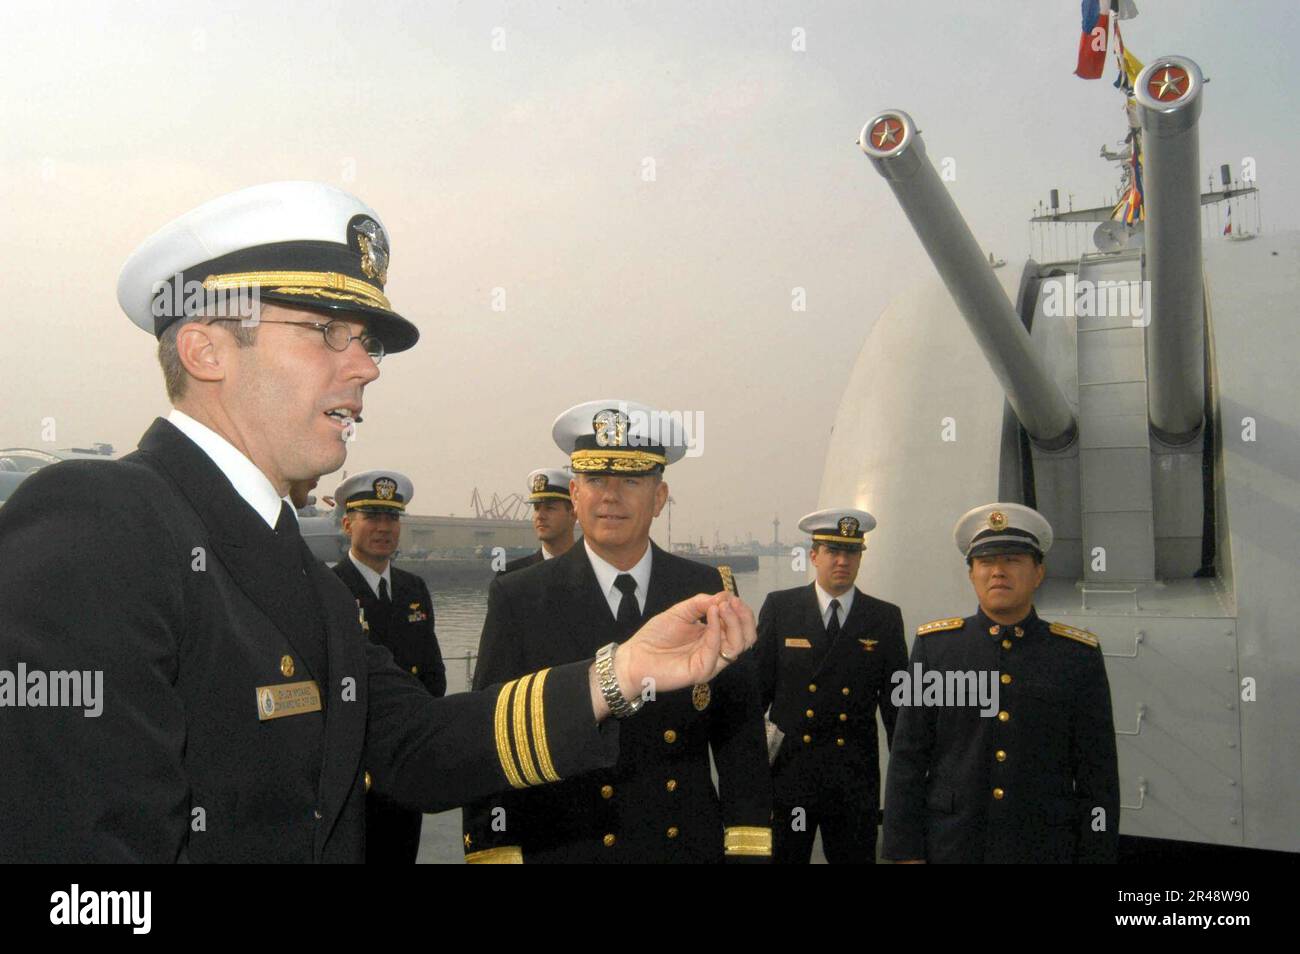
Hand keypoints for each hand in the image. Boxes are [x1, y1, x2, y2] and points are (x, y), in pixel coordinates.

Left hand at [615, 592, 754, 697]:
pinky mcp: (702, 671)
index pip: (740, 627)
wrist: (634, 656)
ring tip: (722, 606)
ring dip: (734, 622)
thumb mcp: (681, 611)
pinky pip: (717, 650)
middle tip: (732, 602)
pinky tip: (711, 614)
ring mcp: (711, 662)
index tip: (731, 597)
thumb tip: (725, 595)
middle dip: (743, 617)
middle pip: (747, 638)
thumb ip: (702, 603)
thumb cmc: (655, 635)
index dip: (741, 611)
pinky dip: (717, 629)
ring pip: (738, 645)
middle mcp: (716, 650)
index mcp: (713, 637)